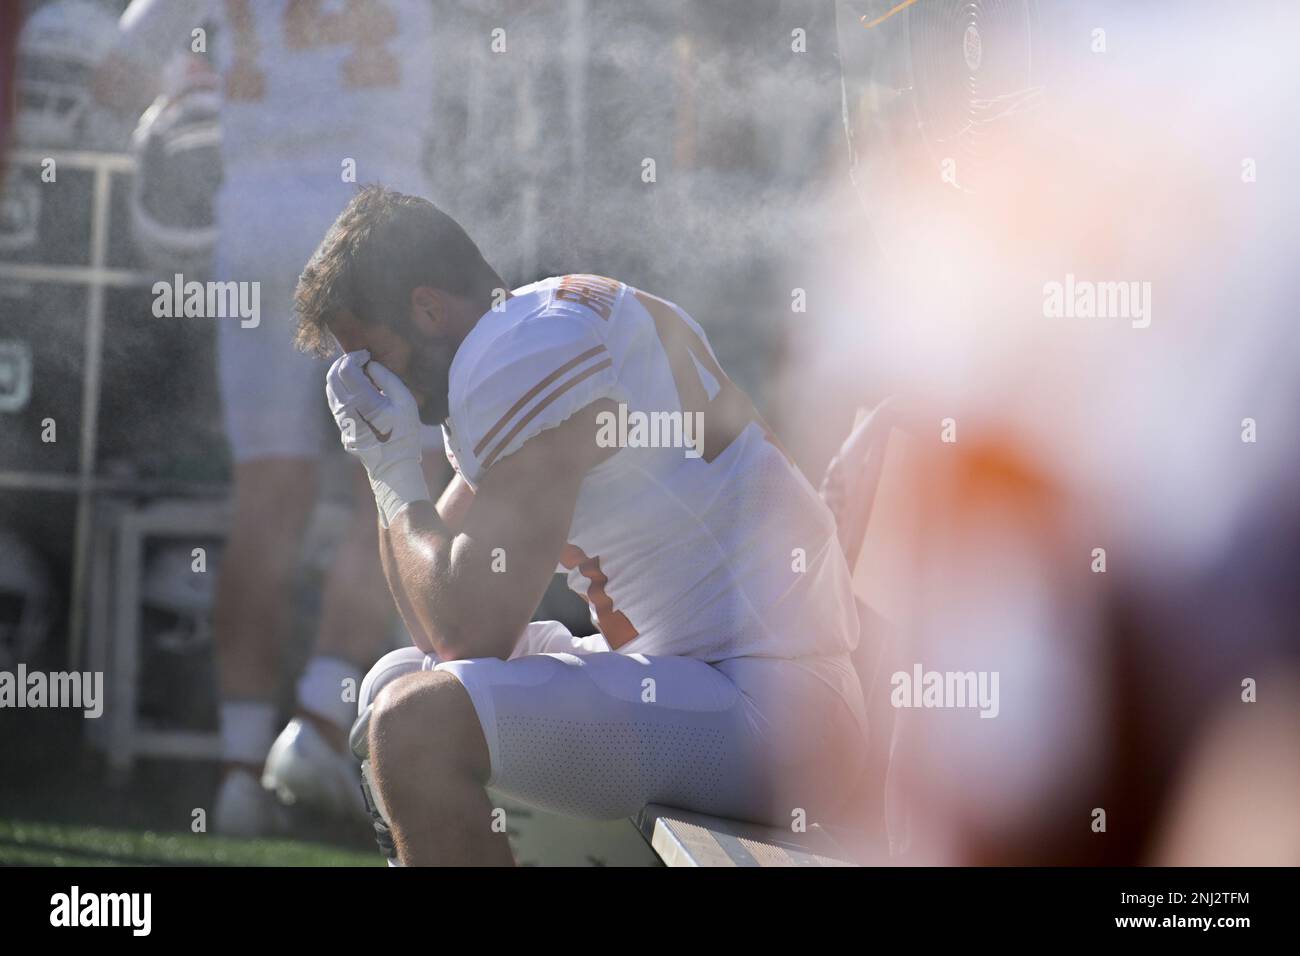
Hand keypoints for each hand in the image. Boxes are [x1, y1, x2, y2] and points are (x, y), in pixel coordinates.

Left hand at [327, 351, 429, 526]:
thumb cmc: (404, 433)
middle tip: (360, 360)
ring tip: (359, 374)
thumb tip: (371, 366)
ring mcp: (341, 419)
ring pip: (330, 388)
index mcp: (363, 401)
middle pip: (332, 375)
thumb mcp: (406, 402)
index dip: (355, 356)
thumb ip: (387, 379)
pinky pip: (334, 401)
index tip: (366, 355)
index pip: (346, 368)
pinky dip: (341, 389)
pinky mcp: (341, 427)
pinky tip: (357, 390)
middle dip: (344, 362)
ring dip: (340, 375)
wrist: (393, 466)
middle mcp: (347, 409)